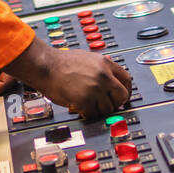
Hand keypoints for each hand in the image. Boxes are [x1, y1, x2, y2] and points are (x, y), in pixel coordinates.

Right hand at [4, 37, 131, 119]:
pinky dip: (89, 114)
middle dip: (115, 103)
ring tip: (90, 106)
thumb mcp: (88, 58)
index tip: (123, 97)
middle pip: (122, 96)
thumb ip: (101, 68)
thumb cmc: (61, 62)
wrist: (46, 66)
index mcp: (105, 64)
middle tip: (107, 105)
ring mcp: (95, 88)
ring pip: (108, 108)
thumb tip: (110, 78)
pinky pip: (94, 114)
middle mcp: (104, 76)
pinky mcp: (85, 100)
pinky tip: (83, 109)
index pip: (127, 80)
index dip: (126, 91)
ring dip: (100, 110)